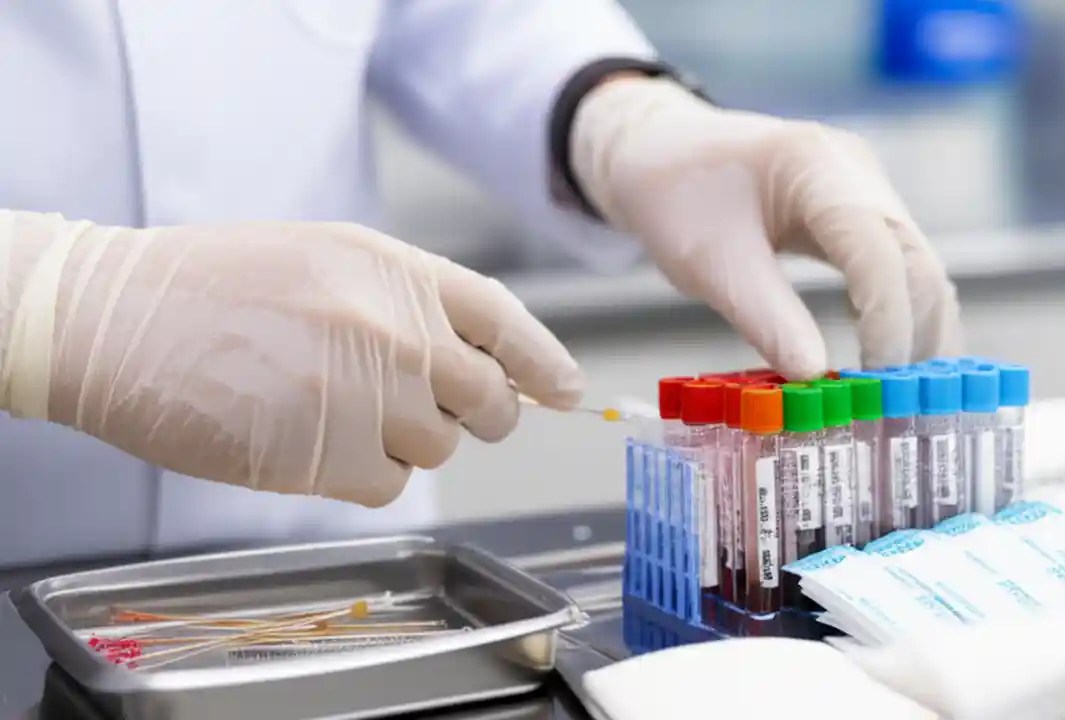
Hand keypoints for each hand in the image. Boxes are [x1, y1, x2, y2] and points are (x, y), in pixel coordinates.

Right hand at [0, 212, 582, 505]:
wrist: (117, 316)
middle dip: (475, 414)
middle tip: (431, 409)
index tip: (565, 390)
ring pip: (437, 447)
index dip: (542, 359)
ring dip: (401, 442)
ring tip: (332, 409)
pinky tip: (311, 441)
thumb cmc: (214, 286)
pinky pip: (388, 484)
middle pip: (488, 399)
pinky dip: (361, 475)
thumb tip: (477, 357)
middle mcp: (396, 328)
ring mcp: (366, 391)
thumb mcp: (325, 259)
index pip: (503, 319)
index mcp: (397, 270)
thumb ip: (404, 301)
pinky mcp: (330, 451)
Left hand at [571, 77, 961, 376]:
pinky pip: (898, 266)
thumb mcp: (707, 263)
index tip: (874, 382)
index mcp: (815, 165)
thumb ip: (765, 317)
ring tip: (893, 395)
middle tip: (895, 405)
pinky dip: (897, 315)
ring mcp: (865, 187)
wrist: (656, 150)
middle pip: (916, 259)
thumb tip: (815, 379)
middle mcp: (856, 169)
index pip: (878, 249)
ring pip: (918, 266)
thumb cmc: (672, 196)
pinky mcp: (860, 210)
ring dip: (915, 331)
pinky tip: (880, 360)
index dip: (887, 320)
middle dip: (914, 335)